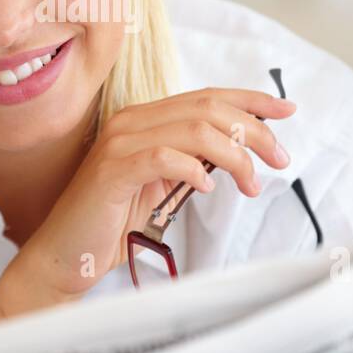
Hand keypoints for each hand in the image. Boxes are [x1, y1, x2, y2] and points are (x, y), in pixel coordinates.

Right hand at [18, 86, 296, 298]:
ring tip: (250, 183)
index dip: (250, 99)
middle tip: (279, 159)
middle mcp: (130, 122)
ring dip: (234, 156)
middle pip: (208, 109)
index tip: (287, 110)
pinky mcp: (111, 172)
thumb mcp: (160, 186)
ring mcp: (119, 144)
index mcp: (144, 119)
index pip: (206, 97)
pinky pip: (162, 157)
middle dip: (254, 131)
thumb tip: (238, 151)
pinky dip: (192, 169)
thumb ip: (190, 162)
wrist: (65, 254)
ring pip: (193, 129)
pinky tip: (206, 187)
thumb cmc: (112, 223)